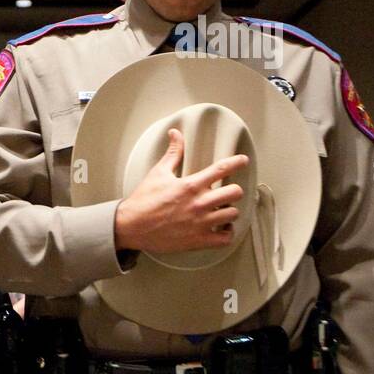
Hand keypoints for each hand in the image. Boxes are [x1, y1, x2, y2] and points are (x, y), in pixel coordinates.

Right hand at [114, 128, 248, 254]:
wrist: (130, 226)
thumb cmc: (143, 201)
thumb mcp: (158, 173)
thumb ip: (173, 153)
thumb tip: (176, 134)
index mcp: (190, 185)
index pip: (222, 169)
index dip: (237, 162)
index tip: (243, 161)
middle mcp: (199, 203)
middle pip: (235, 192)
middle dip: (233, 191)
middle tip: (227, 192)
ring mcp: (200, 223)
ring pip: (232, 214)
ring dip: (229, 211)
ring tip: (222, 210)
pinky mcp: (197, 240)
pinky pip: (225, 238)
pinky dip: (227, 233)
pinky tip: (221, 228)